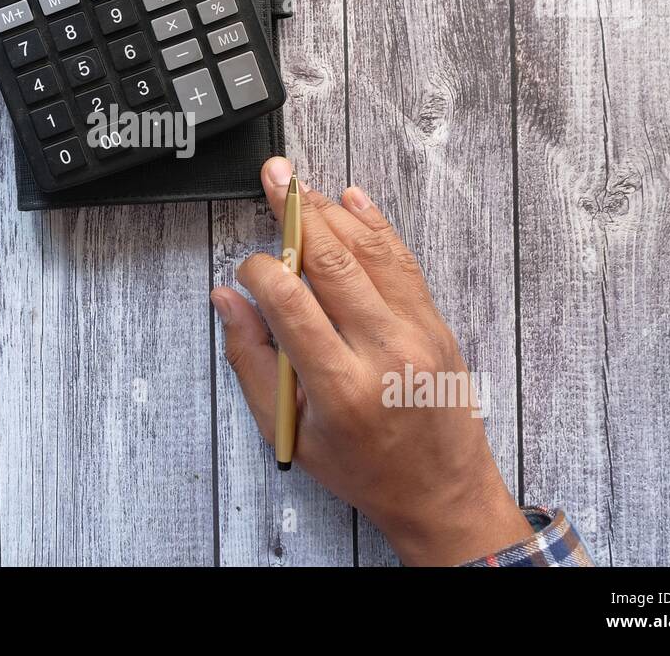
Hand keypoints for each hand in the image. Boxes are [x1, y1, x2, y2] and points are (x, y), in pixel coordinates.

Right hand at [212, 156, 532, 564]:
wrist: (443, 493)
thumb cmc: (364, 470)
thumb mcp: (289, 431)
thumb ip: (252, 361)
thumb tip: (227, 301)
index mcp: (341, 386)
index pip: (291, 302)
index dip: (261, 271)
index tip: (246, 270)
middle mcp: (385, 352)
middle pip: (334, 262)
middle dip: (296, 212)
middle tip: (273, 176)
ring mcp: (418, 333)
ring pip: (371, 252)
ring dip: (333, 212)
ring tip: (302, 185)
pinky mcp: (437, 323)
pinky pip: (404, 262)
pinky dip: (378, 227)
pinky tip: (354, 201)